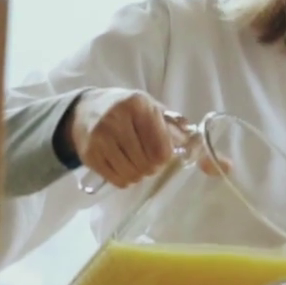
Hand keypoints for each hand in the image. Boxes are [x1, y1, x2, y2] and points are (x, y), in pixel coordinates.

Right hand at [63, 88, 186, 187]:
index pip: (161, 148)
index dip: (165, 157)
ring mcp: (100, 138)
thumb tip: (199, 151)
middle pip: (147, 163)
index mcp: (138, 106)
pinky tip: (124, 168)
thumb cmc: (127, 110)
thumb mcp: (152, 108)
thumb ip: (175, 127)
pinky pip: (115, 179)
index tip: (163, 154)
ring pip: (132, 173)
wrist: (86, 109)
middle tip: (150, 161)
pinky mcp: (89, 154)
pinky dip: (125, 179)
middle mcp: (116, 120)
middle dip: (153, 167)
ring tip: (137, 164)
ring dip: (139, 174)